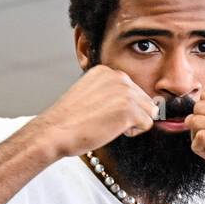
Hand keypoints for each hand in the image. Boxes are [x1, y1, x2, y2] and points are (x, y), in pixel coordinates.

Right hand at [29, 65, 159, 158]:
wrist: (55, 131)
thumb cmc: (69, 121)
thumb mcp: (90, 95)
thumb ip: (110, 93)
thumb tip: (137, 104)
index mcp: (106, 71)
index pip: (133, 90)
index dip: (122, 107)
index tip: (102, 113)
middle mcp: (118, 76)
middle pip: (144, 100)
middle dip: (131, 115)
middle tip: (106, 121)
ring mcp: (125, 92)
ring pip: (149, 111)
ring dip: (133, 123)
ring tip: (109, 125)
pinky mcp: (129, 109)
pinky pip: (147, 124)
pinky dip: (133, 132)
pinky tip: (113, 130)